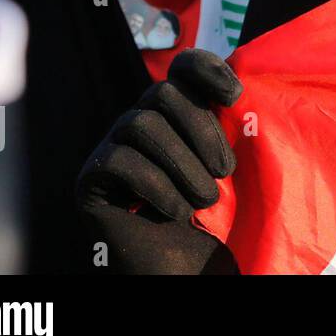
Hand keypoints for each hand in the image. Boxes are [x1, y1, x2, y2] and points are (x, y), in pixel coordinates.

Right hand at [77, 48, 242, 273]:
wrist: (182, 269)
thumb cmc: (214, 222)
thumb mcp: (230, 167)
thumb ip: (233, 126)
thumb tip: (244, 89)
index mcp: (177, 112)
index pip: (183, 66)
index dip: (206, 68)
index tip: (235, 95)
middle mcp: (139, 122)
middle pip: (164, 93)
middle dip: (201, 131)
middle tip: (225, 172)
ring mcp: (111, 148)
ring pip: (141, 124)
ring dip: (182, 163)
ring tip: (206, 198)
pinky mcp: (90, 179)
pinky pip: (119, 161)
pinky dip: (155, 186)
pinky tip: (176, 212)